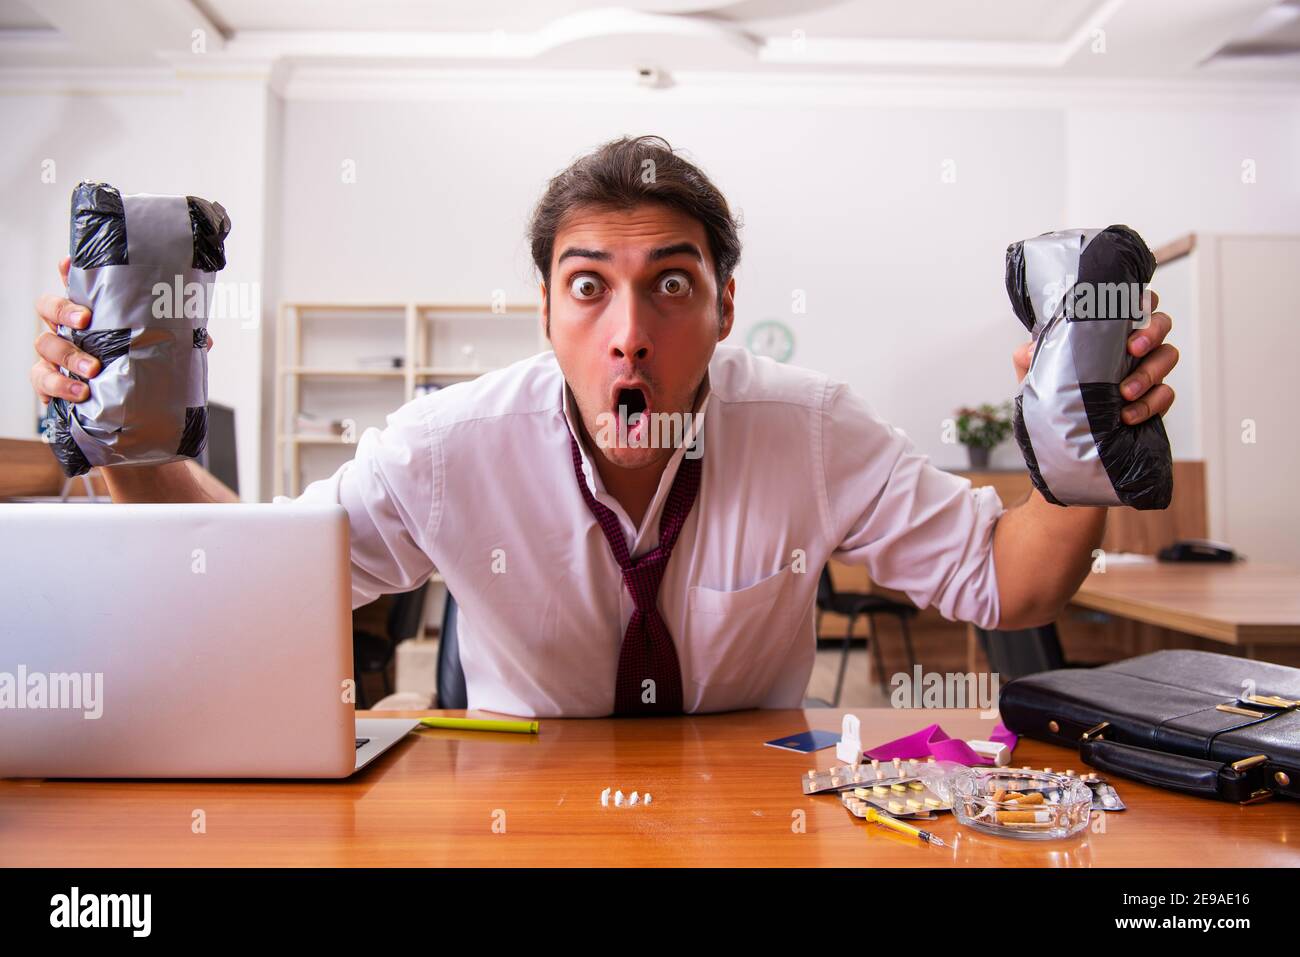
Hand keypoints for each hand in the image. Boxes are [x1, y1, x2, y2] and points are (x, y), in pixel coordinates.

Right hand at [31, 256, 214, 404]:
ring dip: (67, 357)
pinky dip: (55, 387)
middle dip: (63, 310)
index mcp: (92, 315)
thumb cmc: (137, 372)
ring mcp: (56, 356)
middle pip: (48, 308)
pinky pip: (41, 381)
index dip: (68, 272)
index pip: (75, 286)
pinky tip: (75, 394)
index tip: (69, 264)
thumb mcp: (159, 353)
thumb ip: (177, 342)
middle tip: (85, 321)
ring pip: (44, 345)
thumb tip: (205, 338)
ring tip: (93, 371)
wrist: (126, 416)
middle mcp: (68, 330)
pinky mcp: (51, 383)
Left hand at [1011, 289, 1176, 424]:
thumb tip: (1030, 347)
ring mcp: (1147, 370)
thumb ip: (1028, 356)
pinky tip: (1128, 415)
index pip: (1133, 302)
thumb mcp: (1033, 374)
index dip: (1140, 298)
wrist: (1061, 435)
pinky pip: (1166, 394)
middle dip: (1151, 332)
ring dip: (1150, 372)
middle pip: (1161, 322)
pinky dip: (1150, 404)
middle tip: (1132, 348)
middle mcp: (1132, 345)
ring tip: (1126, 391)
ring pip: (1168, 355)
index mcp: (1107, 330)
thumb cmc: (1051, 394)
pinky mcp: (1154, 399)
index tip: (1131, 306)